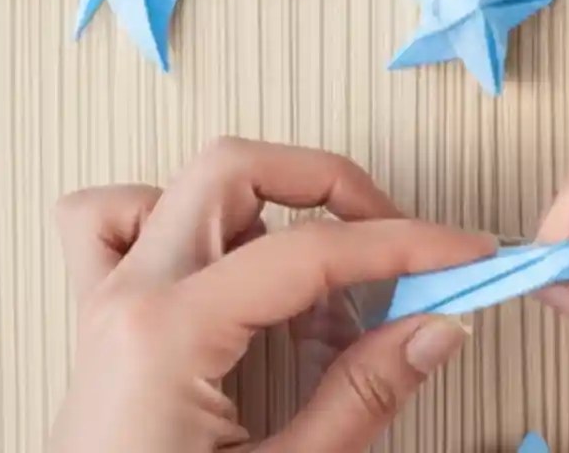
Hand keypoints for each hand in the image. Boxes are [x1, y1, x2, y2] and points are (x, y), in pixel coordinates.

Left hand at [49, 138, 494, 452]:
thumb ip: (362, 397)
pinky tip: (226, 269)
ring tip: (315, 280)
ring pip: (174, 189)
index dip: (404, 243)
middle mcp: (128, 299)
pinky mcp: (104, 324)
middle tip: (395, 240)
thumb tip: (438, 327)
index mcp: (167, 336)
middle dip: (332, 187)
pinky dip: (178, 222)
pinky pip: (116, 226)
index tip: (464, 251)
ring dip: (259, 207)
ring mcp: (107, 305)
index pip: (310, 250)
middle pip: (235, 171)